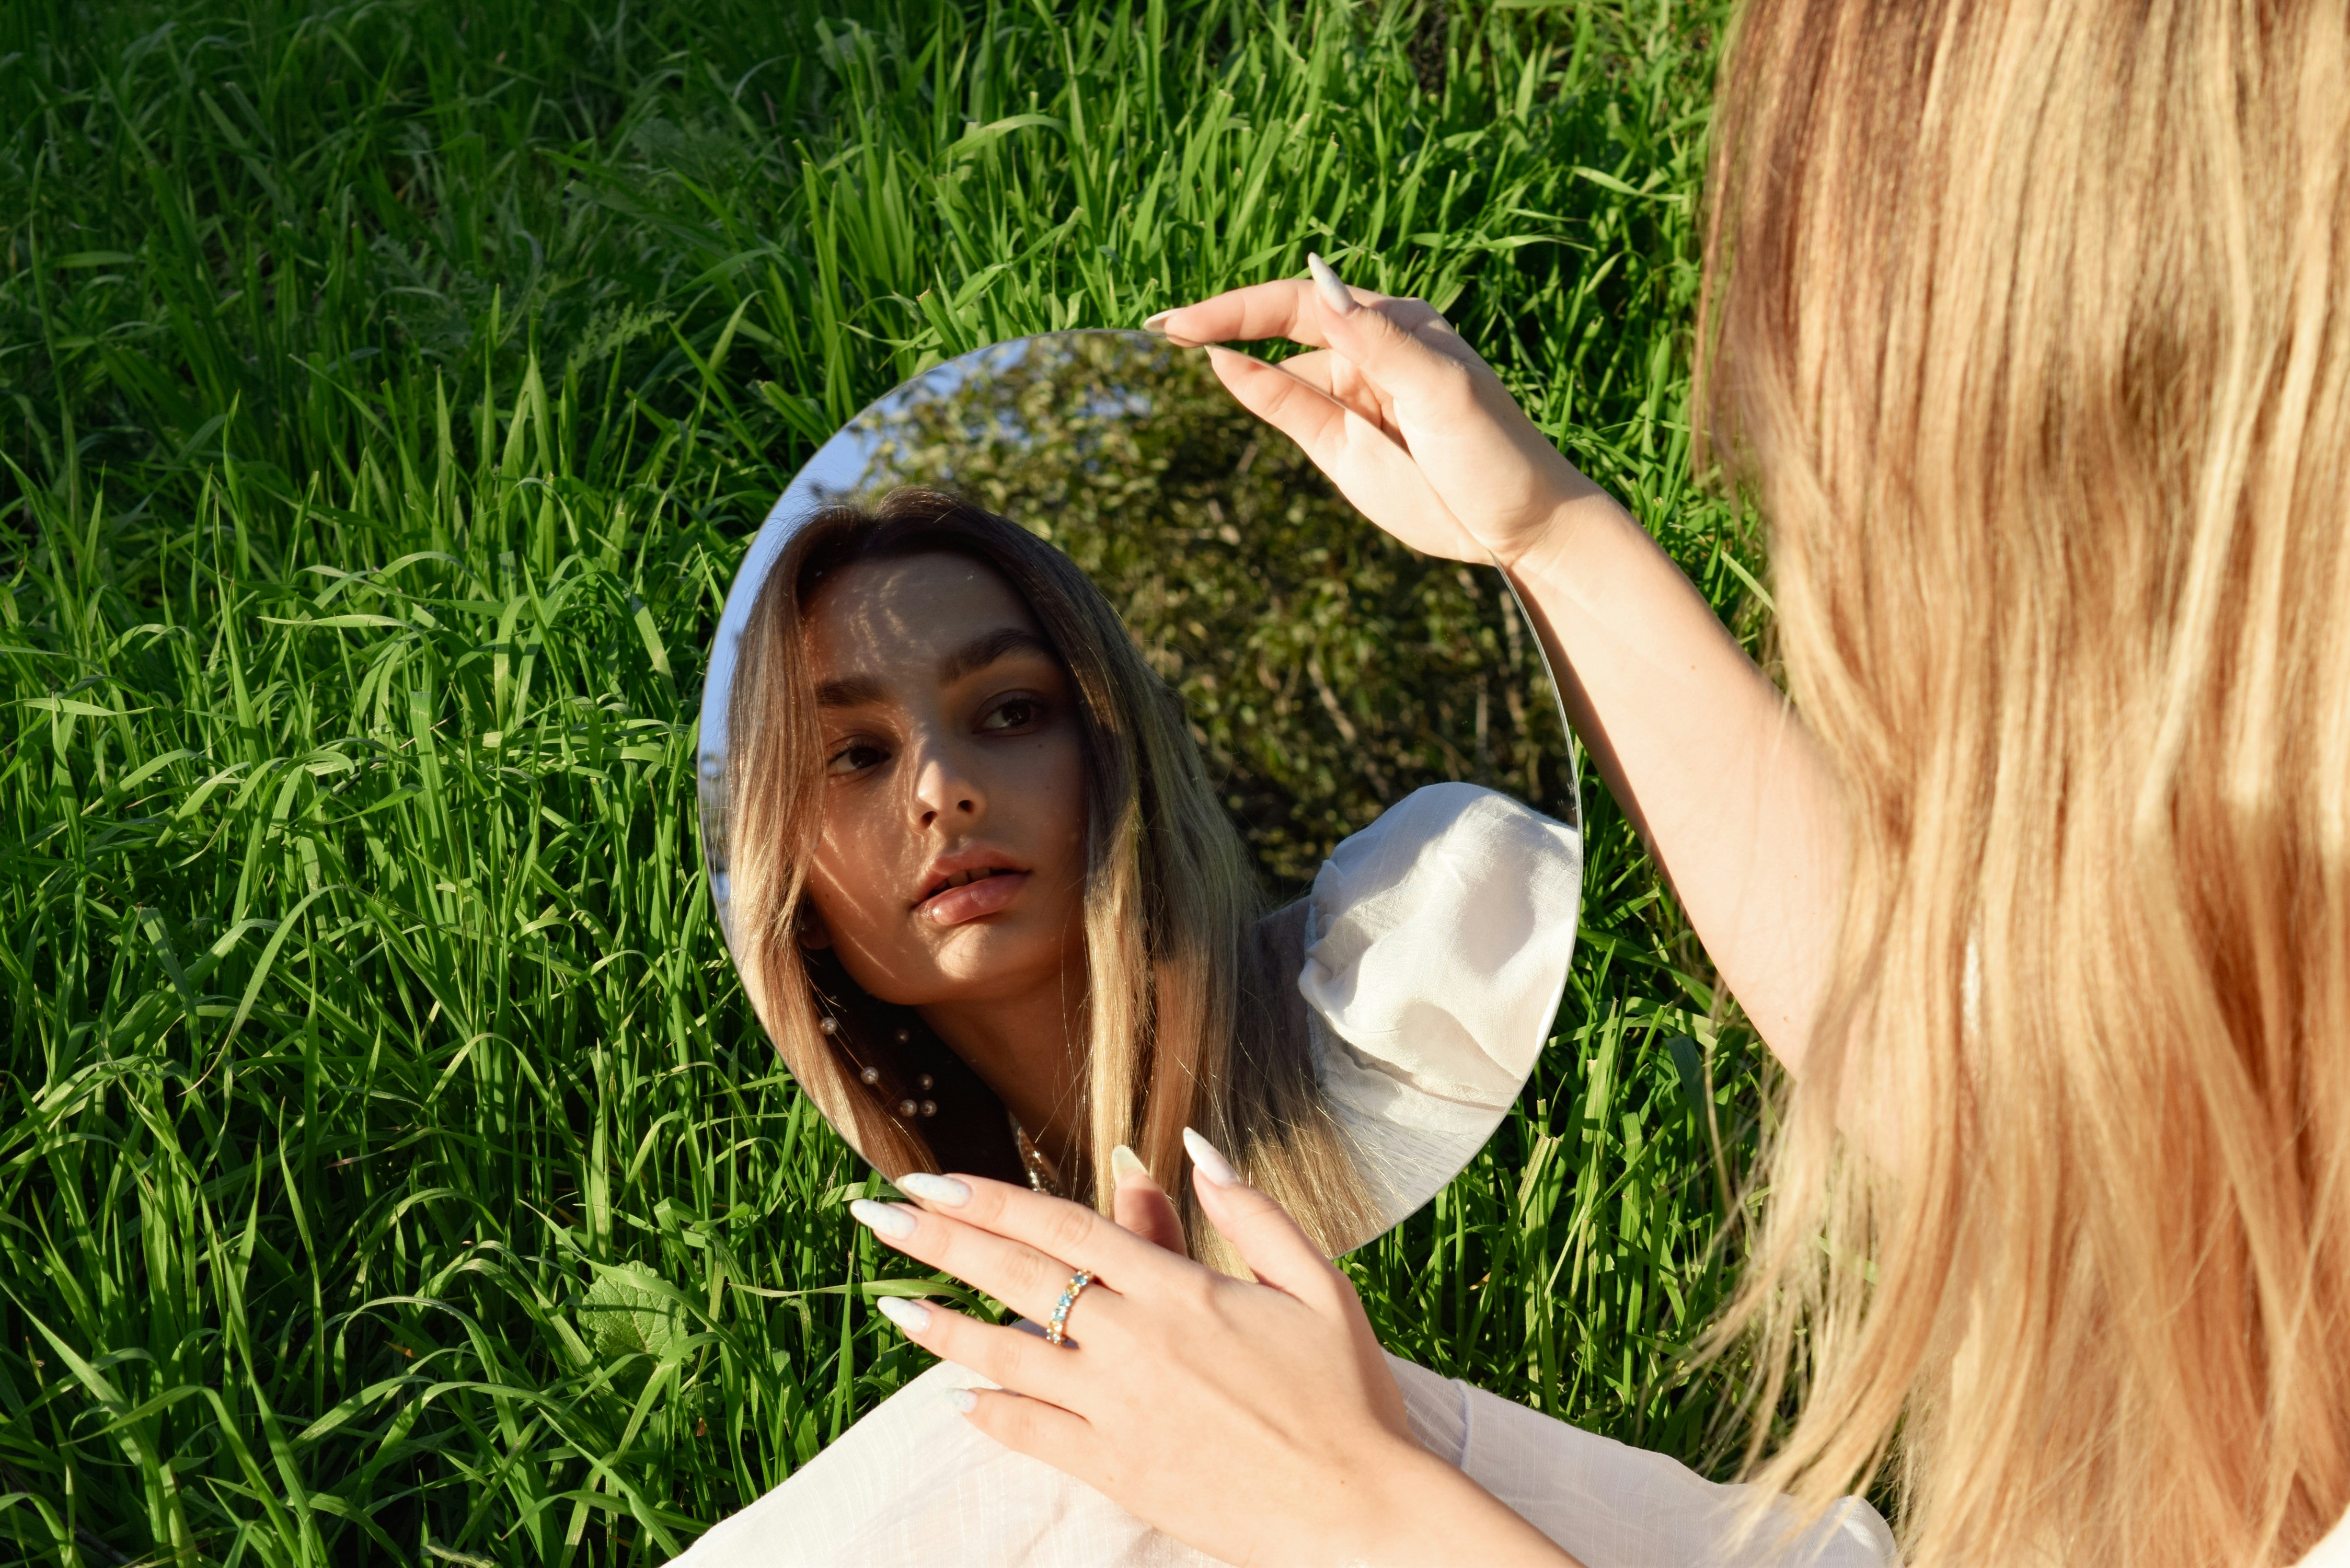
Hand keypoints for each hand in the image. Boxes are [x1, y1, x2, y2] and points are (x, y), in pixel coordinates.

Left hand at [858, 1142, 1577, 1567]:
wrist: (1362, 1511)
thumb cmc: (1351, 1396)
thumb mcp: (1317, 1284)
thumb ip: (1250, 1211)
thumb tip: (1195, 1146)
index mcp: (1181, 1289)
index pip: (1061, 1226)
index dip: (989, 1199)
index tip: (931, 1180)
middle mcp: (1138, 1342)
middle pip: (1018, 1277)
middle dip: (938, 1242)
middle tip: (874, 1215)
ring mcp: (1122, 1411)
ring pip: (1010, 1357)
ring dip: (943, 1328)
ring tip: (891, 1305)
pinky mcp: (1121, 1472)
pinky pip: (1037, 1436)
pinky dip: (993, 1414)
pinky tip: (959, 1399)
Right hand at [1150, 258, 1611, 571]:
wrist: (1521, 526)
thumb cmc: (1495, 450)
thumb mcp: (1440, 389)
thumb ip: (1376, 341)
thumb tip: (1317, 288)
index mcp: (1395, 324)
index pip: (1305, 300)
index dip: (1245, 305)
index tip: (1192, 319)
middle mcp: (1367, 353)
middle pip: (1281, 323)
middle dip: (1225, 319)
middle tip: (1162, 326)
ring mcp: (1350, 399)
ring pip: (1276, 367)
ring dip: (1230, 353)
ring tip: (1171, 344)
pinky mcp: (1339, 446)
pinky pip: (1287, 408)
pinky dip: (1253, 390)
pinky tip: (1219, 372)